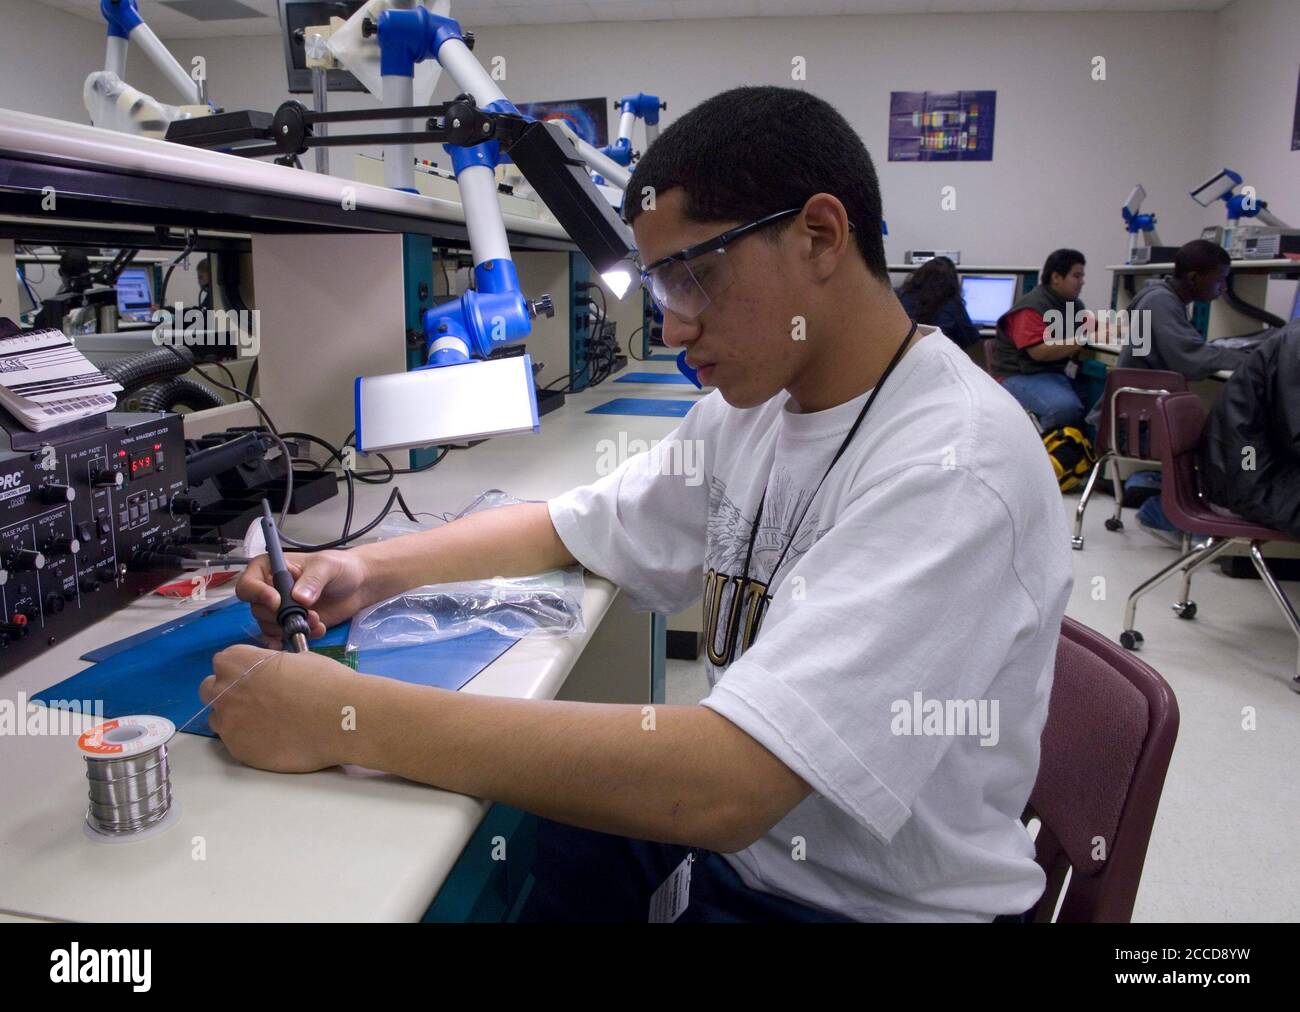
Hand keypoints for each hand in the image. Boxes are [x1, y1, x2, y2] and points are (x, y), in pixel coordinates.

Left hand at [201, 644, 365, 771]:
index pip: (223, 661)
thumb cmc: (326, 682)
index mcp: (238, 662)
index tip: (258, 676)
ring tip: (267, 722)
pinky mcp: (238, 750)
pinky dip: (250, 740)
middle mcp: (224, 691)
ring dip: (236, 717)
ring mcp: (229, 723)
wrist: (341, 719)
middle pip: (210, 689)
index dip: (241, 668)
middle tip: (257, 698)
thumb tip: (273, 675)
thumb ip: (273, 667)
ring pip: (219, 718)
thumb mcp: (298, 660)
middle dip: (228, 692)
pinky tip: (275, 738)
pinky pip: (235, 742)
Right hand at [236, 549, 370, 644]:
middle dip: (282, 616)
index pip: (248, 584)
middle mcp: (268, 590)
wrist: (358, 586)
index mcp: (269, 569)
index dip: (258, 594)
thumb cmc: (340, 568)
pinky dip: (291, 640)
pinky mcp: (289, 625)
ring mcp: (278, 610)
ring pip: (269, 626)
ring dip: (292, 628)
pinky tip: (305, 640)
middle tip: (309, 614)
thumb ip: (313, 580)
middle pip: (257, 610)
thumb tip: (299, 598)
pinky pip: (279, 638)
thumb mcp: (328, 566)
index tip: (277, 602)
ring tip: (318, 622)